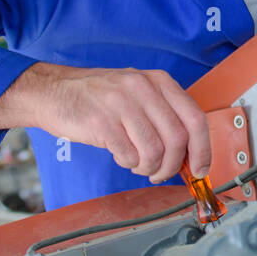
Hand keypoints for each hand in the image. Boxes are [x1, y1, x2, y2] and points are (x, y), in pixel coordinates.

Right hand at [0, 62, 211, 182]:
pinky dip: (128, 163)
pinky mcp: (101, 121)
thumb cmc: (101, 98)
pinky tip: (121, 155)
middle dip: (172, 166)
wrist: (53, 91)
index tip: (200, 169)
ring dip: (149, 168)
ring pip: (154, 151)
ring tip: (138, 164)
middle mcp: (144, 88)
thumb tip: (193, 154)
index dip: (203, 150)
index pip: (195, 119)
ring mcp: (121, 103)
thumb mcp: (140, 95)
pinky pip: (128, 155)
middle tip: (160, 173)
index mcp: (160, 82)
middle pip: (177, 140)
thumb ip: (166, 117)